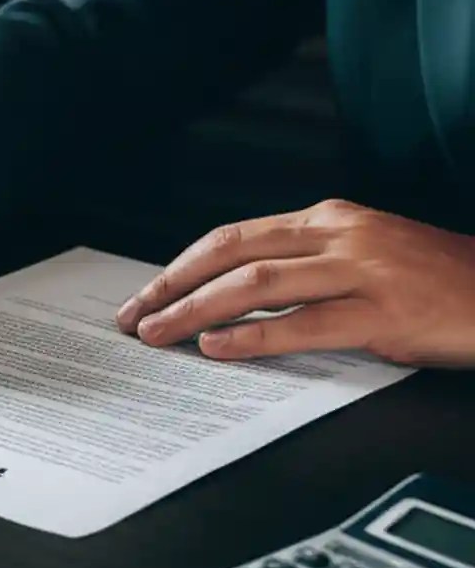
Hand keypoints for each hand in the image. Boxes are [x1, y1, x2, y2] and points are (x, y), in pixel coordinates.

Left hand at [114, 199, 474, 365]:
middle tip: (134, 316)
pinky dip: (253, 336)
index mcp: (328, 219)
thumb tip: (230, 296)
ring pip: (257, 285)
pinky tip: (217, 348)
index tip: (146, 293)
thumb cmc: (433, 283)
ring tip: (160, 334)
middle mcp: (340, 236)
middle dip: (173, 286)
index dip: (181, 266)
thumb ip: (302, 266)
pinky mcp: (383, 312)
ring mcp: (363, 272)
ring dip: (196, 311)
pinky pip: (303, 324)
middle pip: (232, 254)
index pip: (233, 237)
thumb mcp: (362, 257)